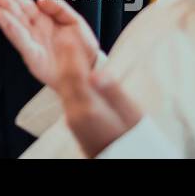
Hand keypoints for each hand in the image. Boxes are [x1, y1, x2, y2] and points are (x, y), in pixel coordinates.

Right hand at [0, 0, 100, 87]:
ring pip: (18, 29)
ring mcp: (35, 45)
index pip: (29, 8)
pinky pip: (23, 43)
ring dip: (7, 20)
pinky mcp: (35, 58)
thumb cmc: (83, 48)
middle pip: (21, 17)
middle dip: (10, 7)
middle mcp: (37, 33)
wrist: (91, 73)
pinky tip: (6, 24)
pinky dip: (14, 33)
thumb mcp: (75, 22)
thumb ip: (60, 8)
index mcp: (46, 22)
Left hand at [55, 28, 142, 157]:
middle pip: (63, 79)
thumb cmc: (133, 138)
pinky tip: (68, 69)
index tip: (68, 37)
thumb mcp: (130, 114)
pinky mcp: (73, 121)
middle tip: (61, 35)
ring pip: (62, 86)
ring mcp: (72, 119)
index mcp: (90, 110)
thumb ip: (112, 92)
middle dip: (62, 56)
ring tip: (62, 46)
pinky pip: (64, 94)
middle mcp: (76, 114)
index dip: (70, 55)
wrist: (125, 160)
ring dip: (61, 65)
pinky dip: (65, 78)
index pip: (75, 76)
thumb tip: (98, 74)